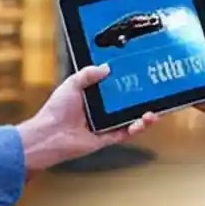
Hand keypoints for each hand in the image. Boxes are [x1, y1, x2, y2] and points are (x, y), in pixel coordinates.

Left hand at [16, 64, 157, 172]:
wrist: (49, 135)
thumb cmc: (56, 109)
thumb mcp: (71, 85)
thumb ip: (88, 74)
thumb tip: (107, 67)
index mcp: (94, 95)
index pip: (116, 85)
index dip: (129, 79)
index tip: (142, 72)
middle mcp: (102, 109)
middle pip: (128, 102)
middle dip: (143, 98)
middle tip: (156, 92)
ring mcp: (106, 124)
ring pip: (131, 118)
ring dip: (145, 115)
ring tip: (154, 111)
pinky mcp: (107, 138)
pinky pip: (126, 133)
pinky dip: (136, 128)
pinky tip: (142, 121)